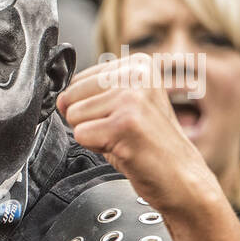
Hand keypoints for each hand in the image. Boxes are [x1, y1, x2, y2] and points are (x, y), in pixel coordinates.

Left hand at [56, 53, 221, 215]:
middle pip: (71, 97)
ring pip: (73, 116)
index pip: (77, 81)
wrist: (180, 176)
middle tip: (120, 132)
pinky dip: (96, 148)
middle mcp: (136, 75)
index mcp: (138, 64)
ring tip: (122, 139)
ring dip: (93, 135)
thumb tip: (59, 98)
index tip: (119, 118)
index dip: (90, 108)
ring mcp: (132, 98)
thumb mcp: (123, 106)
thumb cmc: (148, 144)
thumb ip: (94, 93)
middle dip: (88, 121)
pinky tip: (123, 148)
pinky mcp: (125, 123)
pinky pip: (81, 135)